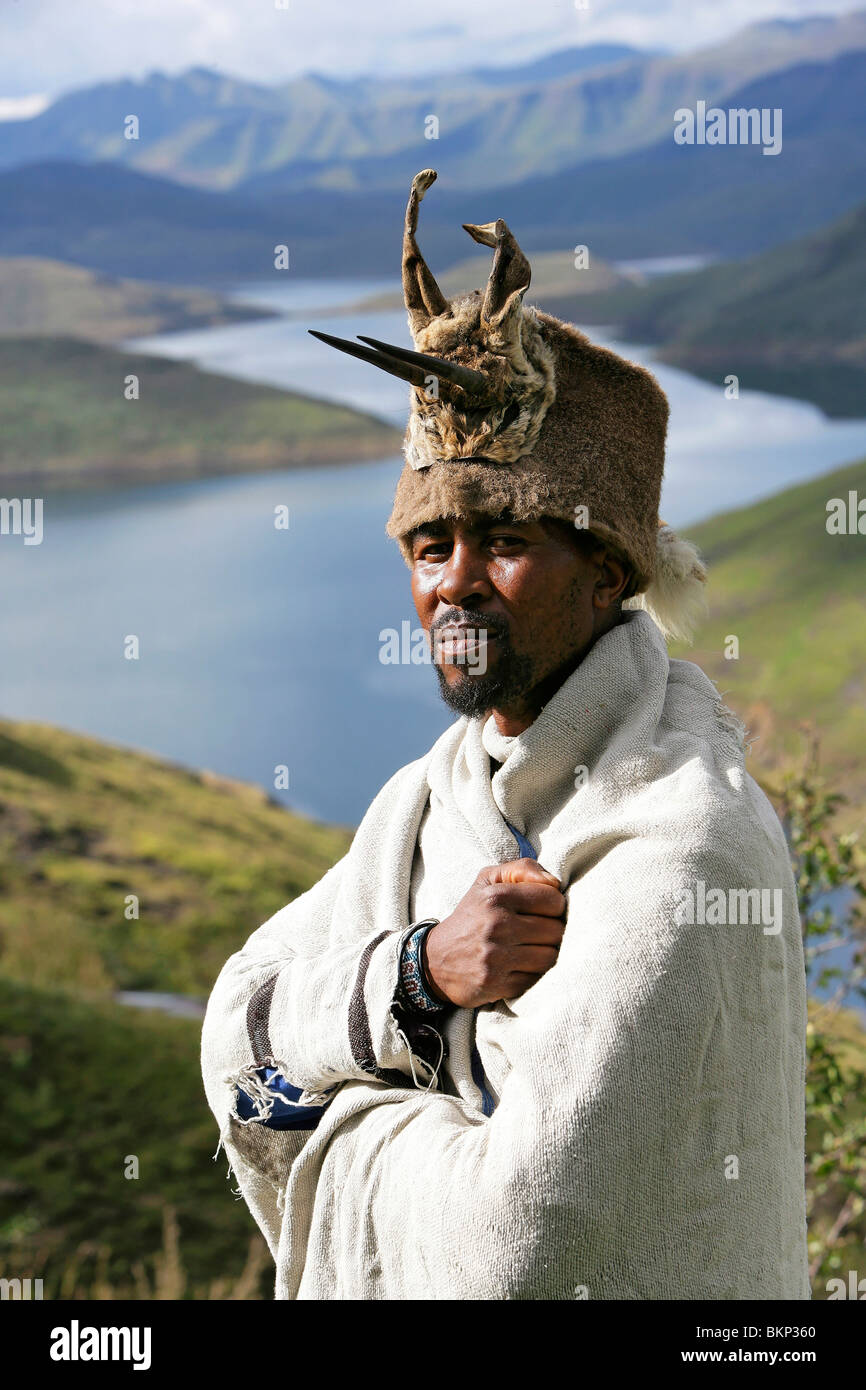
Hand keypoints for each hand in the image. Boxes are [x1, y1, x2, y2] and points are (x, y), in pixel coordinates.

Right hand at [423, 858, 565, 1008]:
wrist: (434, 959)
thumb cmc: (471, 916)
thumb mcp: (487, 882)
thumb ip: (522, 869)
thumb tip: (555, 883)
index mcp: (496, 897)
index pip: (553, 900)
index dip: (554, 906)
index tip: (542, 911)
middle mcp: (496, 925)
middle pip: (556, 930)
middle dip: (551, 932)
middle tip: (536, 933)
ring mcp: (496, 957)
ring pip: (550, 957)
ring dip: (545, 954)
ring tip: (530, 949)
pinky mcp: (496, 983)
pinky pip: (536, 979)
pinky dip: (531, 974)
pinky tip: (518, 966)